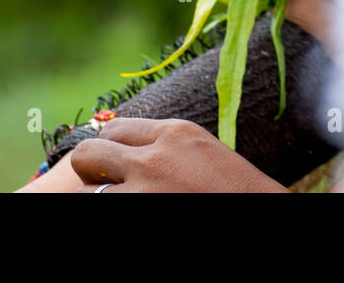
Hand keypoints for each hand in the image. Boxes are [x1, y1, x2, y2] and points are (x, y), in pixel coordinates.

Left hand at [69, 117, 290, 192]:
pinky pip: (103, 209)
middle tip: (107, 185)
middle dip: (91, 171)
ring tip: (122, 199)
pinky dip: (111, 209)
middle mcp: (153, 159)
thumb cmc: (234, 188)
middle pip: (89, 154)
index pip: (114, 129)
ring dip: (98, 196)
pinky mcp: (136, 214)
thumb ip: (165, 145)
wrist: (257, 210)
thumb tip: (126, 148)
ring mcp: (143, 192)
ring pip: (87, 192)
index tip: (115, 163)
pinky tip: (129, 210)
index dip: (109, 148)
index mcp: (174, 133)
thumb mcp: (202, 151)